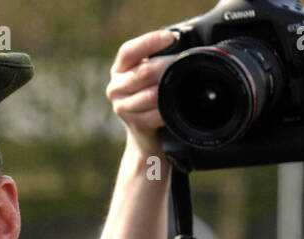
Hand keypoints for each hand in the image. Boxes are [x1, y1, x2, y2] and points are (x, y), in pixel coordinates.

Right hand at [107, 29, 179, 157]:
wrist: (146, 134)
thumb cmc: (152, 96)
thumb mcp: (149, 74)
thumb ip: (156, 58)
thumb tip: (185, 39)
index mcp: (119, 69)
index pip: (129, 51)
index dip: (149, 42)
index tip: (171, 38)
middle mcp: (116, 88)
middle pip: (144, 72)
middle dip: (169, 66)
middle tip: (187, 62)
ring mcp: (122, 107)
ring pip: (152, 94)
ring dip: (170, 89)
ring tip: (186, 83)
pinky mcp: (134, 124)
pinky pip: (156, 114)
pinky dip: (169, 109)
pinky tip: (177, 105)